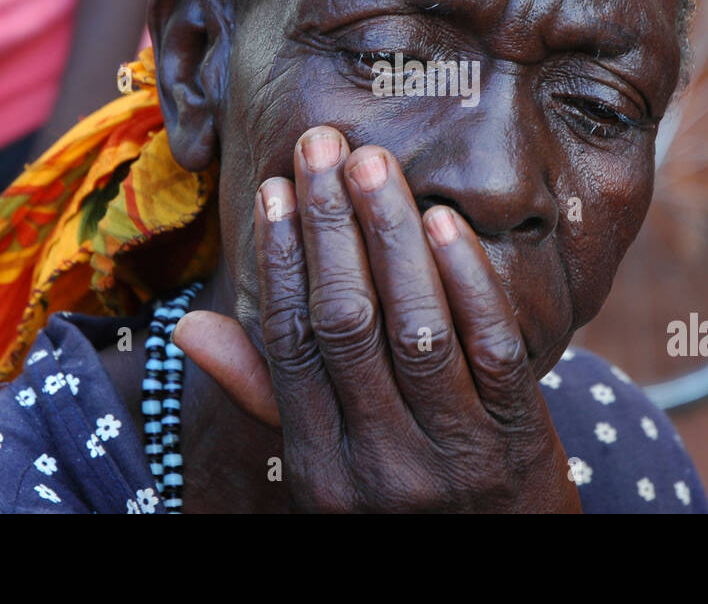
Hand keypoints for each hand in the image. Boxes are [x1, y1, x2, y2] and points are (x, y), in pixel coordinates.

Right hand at [174, 125, 581, 512]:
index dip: (281, 260)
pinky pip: (490, 346)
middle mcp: (378, 463)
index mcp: (318, 467)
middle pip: (346, 323)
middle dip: (330, 225)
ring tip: (372, 164)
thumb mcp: (326, 468)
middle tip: (320, 145)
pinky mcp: (518, 438)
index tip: (274, 189)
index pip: (290, 344)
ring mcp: (452, 453)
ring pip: (415, 326)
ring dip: (391, 234)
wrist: (499, 570)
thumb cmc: (399, 503)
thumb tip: (189, 325)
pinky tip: (441, 221)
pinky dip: (464, 278)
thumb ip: (268, 394)